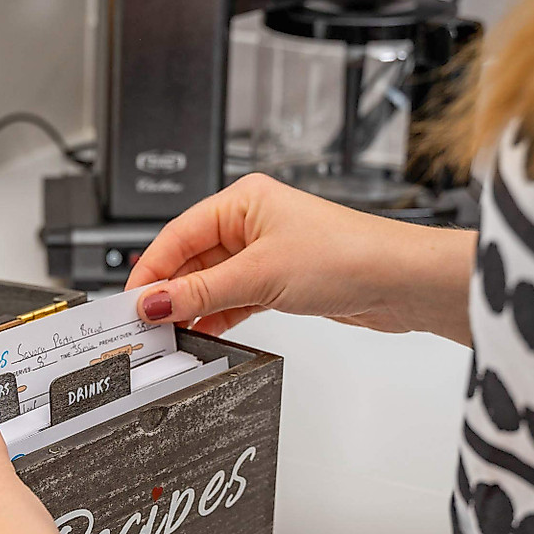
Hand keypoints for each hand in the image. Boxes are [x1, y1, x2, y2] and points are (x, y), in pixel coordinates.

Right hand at [126, 173, 475, 344]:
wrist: (400, 281)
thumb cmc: (347, 255)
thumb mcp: (260, 275)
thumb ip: (202, 292)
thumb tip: (156, 301)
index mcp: (243, 201)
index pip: (178, 235)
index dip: (151, 269)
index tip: (132, 301)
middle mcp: (251, 222)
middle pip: (191, 259)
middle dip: (169, 291)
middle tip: (146, 322)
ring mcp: (265, 253)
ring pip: (211, 282)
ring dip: (193, 306)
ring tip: (171, 332)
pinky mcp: (278, 280)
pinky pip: (233, 298)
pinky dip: (216, 316)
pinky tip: (202, 333)